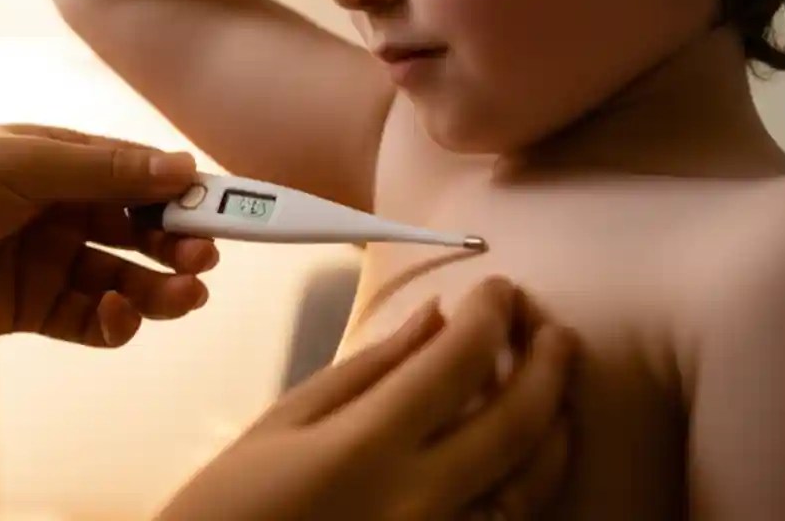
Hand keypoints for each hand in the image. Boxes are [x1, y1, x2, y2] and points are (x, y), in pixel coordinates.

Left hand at [0, 124, 218, 346]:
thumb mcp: (28, 163)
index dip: (183, 191)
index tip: (227, 207)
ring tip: (185, 296)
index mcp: (59, 160)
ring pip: (125, 277)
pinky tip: (119, 314)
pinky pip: (91, 318)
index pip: (138, 174)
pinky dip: (115, 320)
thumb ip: (108, 170)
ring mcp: (49, 259)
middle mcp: (60, 208)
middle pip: (140, 229)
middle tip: (206, 258)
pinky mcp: (35, 307)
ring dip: (159, 287)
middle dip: (178, 243)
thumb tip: (184, 167)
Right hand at [156, 278, 575, 520]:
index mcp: (366, 449)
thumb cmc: (228, 505)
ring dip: (556, 426)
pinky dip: (532, 484)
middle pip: (515, 423)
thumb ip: (368, 368)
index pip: (456, 364)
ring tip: (557, 383)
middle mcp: (419, 503)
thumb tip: (435, 318)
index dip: (490, 316)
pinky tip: (531, 452)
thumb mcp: (284, 421)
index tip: (499, 286)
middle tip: (552, 325)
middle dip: (547, 364)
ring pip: (533, 485)